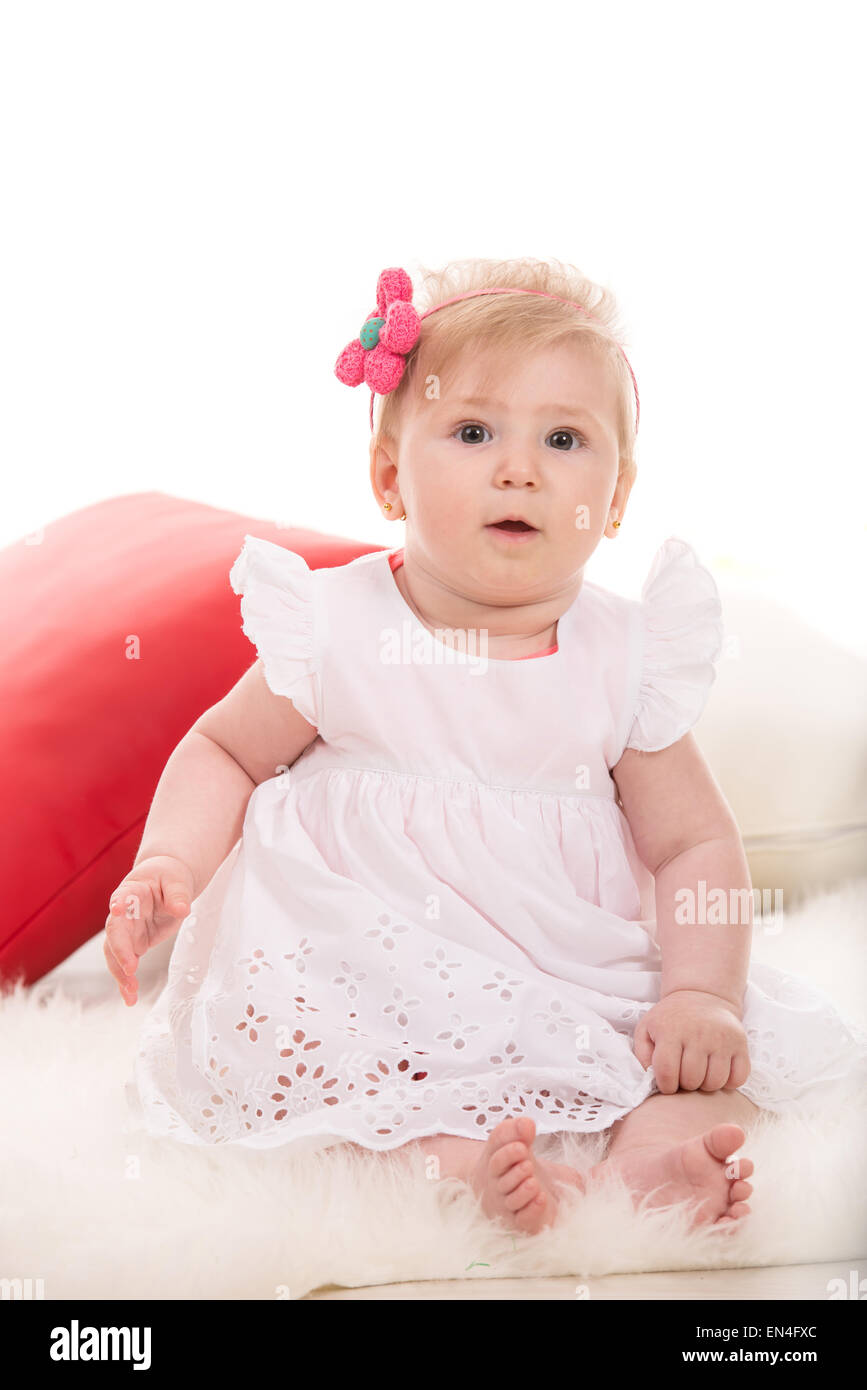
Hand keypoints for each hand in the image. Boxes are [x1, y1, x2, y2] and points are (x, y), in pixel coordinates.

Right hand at [103, 856, 194, 1006]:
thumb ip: (178, 895)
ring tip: (130, 992)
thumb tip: (182, 909)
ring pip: (115, 953)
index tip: (117, 908)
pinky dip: (126, 981)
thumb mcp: (176, 881)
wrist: (164, 882)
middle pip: (115, 931)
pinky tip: (129, 999)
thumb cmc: (168, 878)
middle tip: (130, 968)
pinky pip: (125, 964)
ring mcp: (126, 931)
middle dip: (120, 950)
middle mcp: (123, 914)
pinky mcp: (132, 945)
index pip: (122, 897)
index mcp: (132, 891)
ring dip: (121, 972)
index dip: (119, 903)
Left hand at [632, 989, 750, 1093]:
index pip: (667, 1073)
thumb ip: (642, 1054)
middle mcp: (698, 1034)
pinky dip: (729, 1082)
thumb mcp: (647, 1029)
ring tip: (700, 1073)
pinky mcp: (740, 1043)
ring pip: (715, 1082)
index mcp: (671, 1031)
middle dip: (685, 1084)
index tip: (668, 1082)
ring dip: (706, 1085)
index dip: (666, 1086)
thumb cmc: (671, 1018)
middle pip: (692, 1080)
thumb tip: (651, 1078)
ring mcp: (722, 1039)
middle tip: (684, 1075)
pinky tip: (717, 1071)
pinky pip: (738, 1077)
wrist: (701, 996)